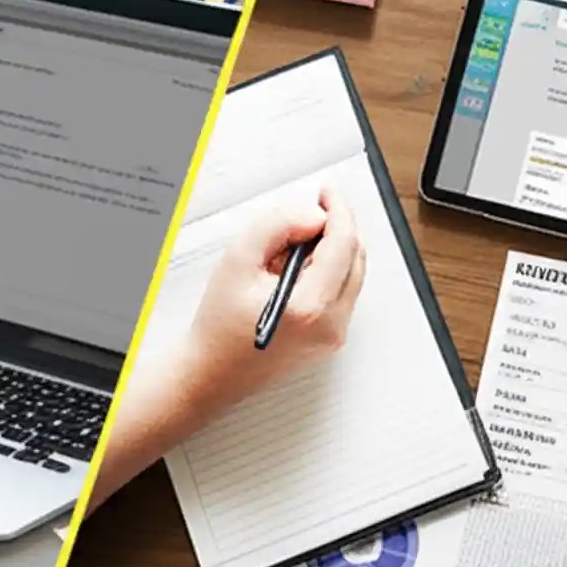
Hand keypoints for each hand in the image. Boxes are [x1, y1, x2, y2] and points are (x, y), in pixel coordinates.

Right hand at [183, 185, 365, 411]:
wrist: (211, 373)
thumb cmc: (218, 326)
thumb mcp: (238, 260)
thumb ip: (278, 225)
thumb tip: (313, 216)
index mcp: (310, 307)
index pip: (343, 244)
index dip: (338, 210)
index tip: (327, 193)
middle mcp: (330, 326)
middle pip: (355, 257)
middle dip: (334, 230)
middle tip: (303, 218)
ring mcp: (333, 336)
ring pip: (351, 274)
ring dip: (329, 252)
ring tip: (285, 255)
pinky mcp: (330, 340)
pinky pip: (340, 293)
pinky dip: (325, 273)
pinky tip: (291, 276)